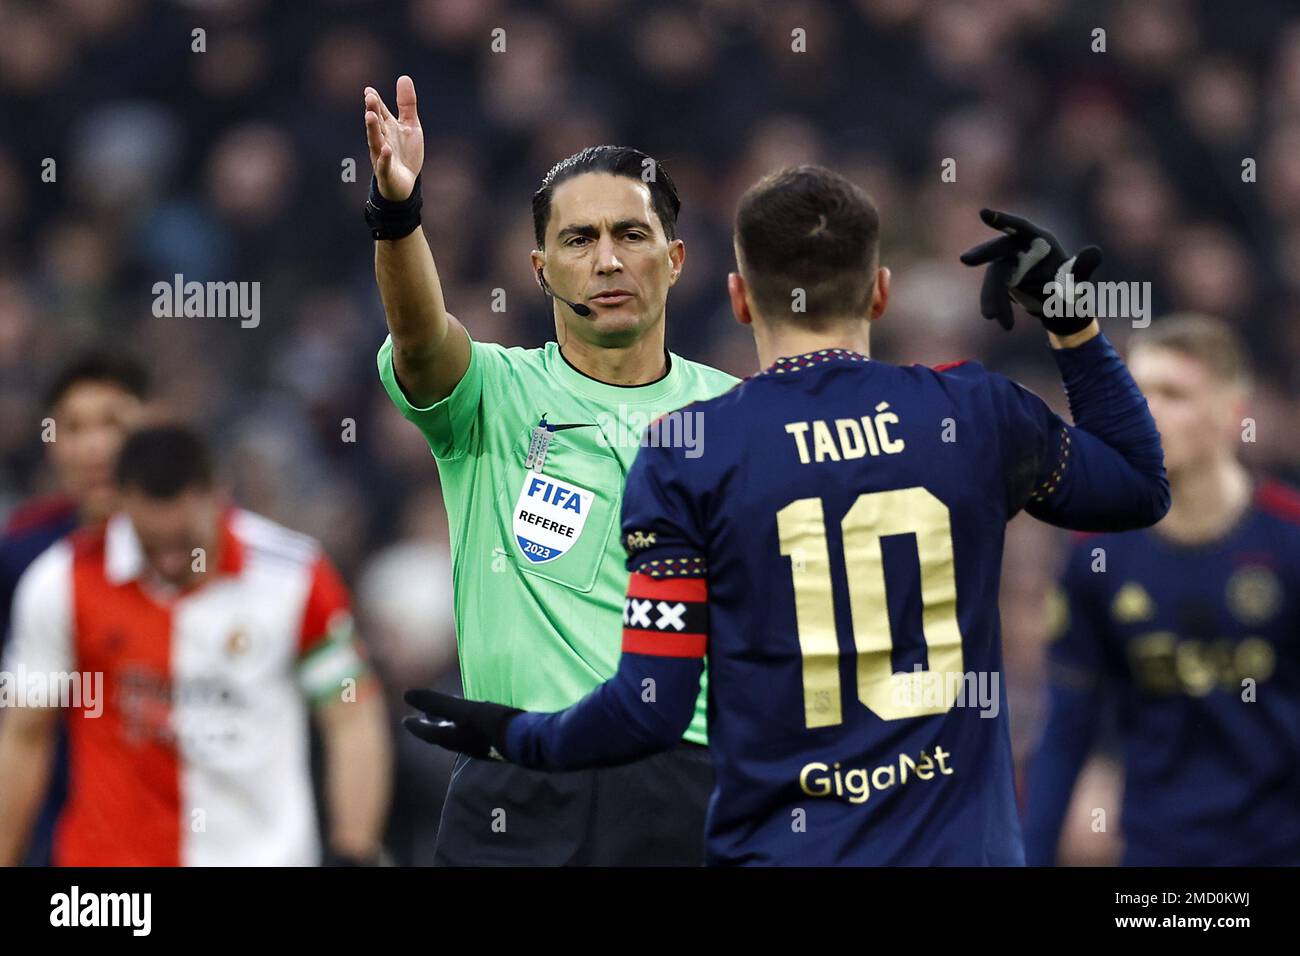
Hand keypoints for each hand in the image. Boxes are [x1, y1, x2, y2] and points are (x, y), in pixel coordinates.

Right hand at [364, 75, 423, 201]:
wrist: (405, 183)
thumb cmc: (405, 153)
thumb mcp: (410, 126)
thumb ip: (407, 104)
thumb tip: (403, 77)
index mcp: (387, 128)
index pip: (380, 112)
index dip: (375, 102)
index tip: (369, 90)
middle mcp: (382, 140)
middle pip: (376, 124)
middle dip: (373, 111)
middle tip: (369, 98)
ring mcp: (382, 156)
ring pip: (375, 142)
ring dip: (372, 129)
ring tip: (370, 116)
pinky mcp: (387, 172)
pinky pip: (384, 165)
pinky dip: (385, 158)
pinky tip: (386, 149)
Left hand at [402, 689, 520, 760]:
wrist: (527, 741)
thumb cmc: (493, 724)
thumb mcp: (464, 710)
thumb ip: (436, 702)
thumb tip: (406, 694)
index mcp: (454, 739)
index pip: (428, 733)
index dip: (415, 726)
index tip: (405, 720)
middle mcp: (464, 745)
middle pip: (442, 734)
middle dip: (432, 723)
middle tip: (423, 715)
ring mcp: (480, 745)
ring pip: (458, 733)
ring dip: (449, 723)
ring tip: (447, 713)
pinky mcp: (494, 743)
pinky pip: (473, 732)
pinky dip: (465, 724)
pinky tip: (474, 718)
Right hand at [959, 208, 1101, 334]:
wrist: (1061, 311)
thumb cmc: (1072, 292)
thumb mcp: (1078, 281)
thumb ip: (1083, 267)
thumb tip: (1095, 252)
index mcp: (1041, 241)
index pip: (1020, 227)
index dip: (1003, 220)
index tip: (983, 213)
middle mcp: (1022, 249)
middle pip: (999, 248)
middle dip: (982, 253)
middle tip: (965, 260)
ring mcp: (1010, 264)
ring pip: (994, 276)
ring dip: (992, 296)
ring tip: (992, 317)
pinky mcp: (1003, 280)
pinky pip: (993, 290)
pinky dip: (994, 304)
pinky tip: (998, 320)